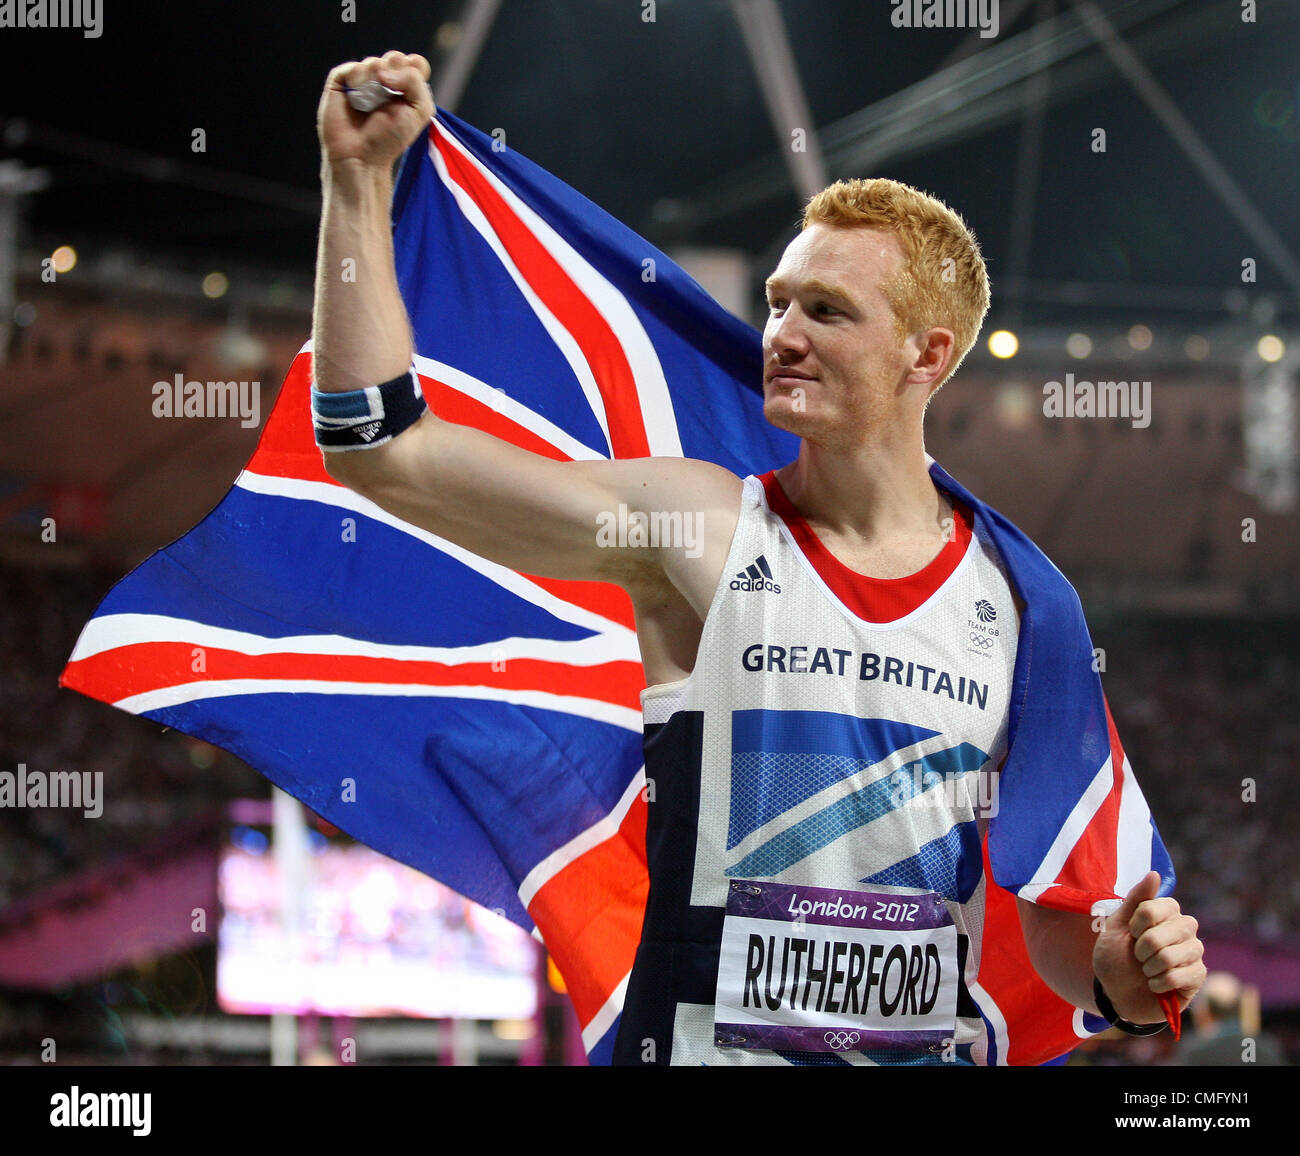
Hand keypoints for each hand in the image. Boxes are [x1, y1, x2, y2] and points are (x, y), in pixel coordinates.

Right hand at [317, 51, 433, 172]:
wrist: (362, 155)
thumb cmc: (390, 138)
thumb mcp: (418, 111)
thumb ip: (415, 81)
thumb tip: (384, 70)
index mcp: (405, 89)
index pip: (416, 63)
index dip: (414, 71)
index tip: (409, 92)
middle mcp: (384, 82)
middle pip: (396, 57)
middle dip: (396, 75)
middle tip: (391, 97)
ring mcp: (363, 81)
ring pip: (375, 62)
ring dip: (377, 82)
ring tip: (372, 104)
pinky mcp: (341, 81)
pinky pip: (353, 67)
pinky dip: (358, 80)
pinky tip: (356, 97)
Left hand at [1092, 870, 1205, 1023]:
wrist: (1115, 992)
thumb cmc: (1116, 956)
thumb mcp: (1116, 926)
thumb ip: (1135, 900)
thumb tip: (1155, 873)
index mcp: (1165, 912)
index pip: (1156, 907)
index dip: (1137, 924)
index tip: (1130, 933)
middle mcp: (1184, 928)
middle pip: (1166, 931)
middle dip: (1142, 948)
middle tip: (1137, 956)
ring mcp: (1194, 952)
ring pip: (1173, 955)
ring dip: (1150, 967)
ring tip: (1146, 971)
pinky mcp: (1198, 976)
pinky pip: (1182, 975)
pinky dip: (1159, 983)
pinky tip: (1155, 985)